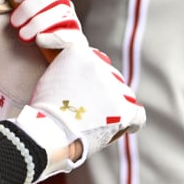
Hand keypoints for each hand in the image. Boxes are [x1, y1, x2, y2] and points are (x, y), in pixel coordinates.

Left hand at [0, 0, 85, 122]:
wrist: (0, 82)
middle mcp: (50, 8)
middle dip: (34, 5)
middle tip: (15, 22)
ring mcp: (64, 28)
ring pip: (65, 10)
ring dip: (41, 21)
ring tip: (23, 36)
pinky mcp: (72, 50)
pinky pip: (74, 35)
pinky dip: (54, 36)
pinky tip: (39, 43)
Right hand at [10, 42, 145, 180]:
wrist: (48, 131)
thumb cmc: (45, 108)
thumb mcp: (51, 76)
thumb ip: (71, 68)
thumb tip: (83, 73)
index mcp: (78, 52)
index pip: (95, 59)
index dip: (92, 74)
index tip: (86, 86)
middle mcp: (98, 64)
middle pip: (111, 76)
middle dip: (104, 90)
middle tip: (91, 107)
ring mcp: (112, 86)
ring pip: (124, 94)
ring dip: (116, 104)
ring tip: (102, 119)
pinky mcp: (124, 109)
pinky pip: (138, 114)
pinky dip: (133, 121)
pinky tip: (127, 127)